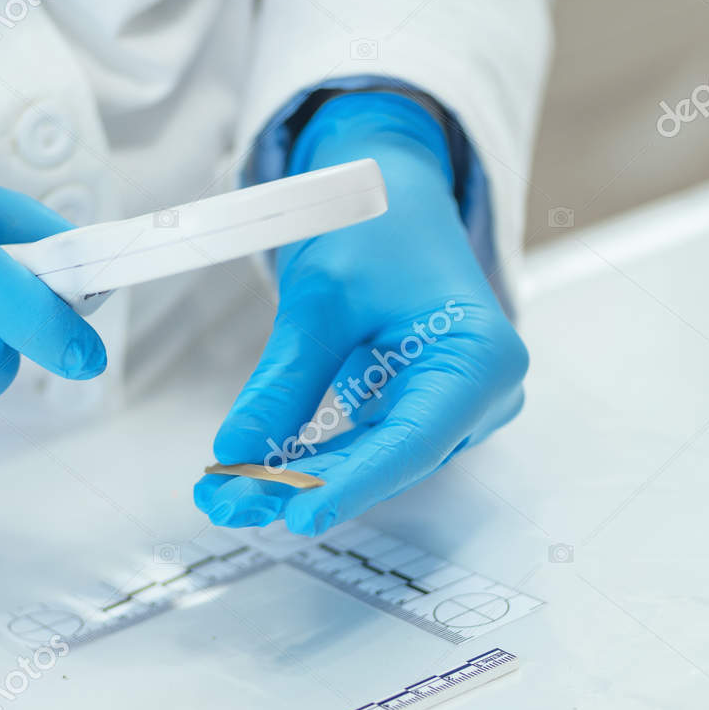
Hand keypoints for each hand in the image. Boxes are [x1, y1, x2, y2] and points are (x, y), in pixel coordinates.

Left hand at [194, 93, 526, 534]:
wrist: (397, 193)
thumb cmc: (376, 227)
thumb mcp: (321, 300)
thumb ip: (284, 383)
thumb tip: (234, 454)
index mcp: (480, 359)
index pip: (412, 441)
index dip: (352, 485)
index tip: (296, 516)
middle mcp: (483, 395)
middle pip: (389, 460)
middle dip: (305, 486)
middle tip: (225, 502)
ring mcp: (459, 408)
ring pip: (373, 460)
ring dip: (303, 478)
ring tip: (226, 492)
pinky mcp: (427, 411)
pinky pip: (369, 446)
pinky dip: (317, 459)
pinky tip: (258, 473)